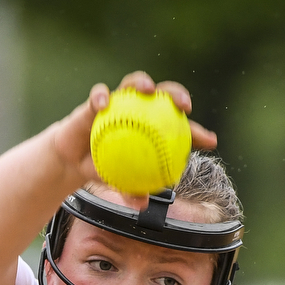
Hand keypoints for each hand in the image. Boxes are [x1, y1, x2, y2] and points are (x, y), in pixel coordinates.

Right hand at [50, 71, 217, 206]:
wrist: (74, 161)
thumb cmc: (103, 168)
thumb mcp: (118, 183)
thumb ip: (130, 190)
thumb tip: (143, 202)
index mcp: (151, 129)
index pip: (178, 127)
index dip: (197, 132)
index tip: (210, 141)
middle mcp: (138, 110)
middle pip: (163, 94)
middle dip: (177, 94)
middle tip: (184, 106)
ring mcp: (118, 103)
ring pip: (133, 84)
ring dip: (142, 82)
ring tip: (148, 90)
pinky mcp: (95, 101)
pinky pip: (98, 95)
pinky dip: (102, 97)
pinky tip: (104, 105)